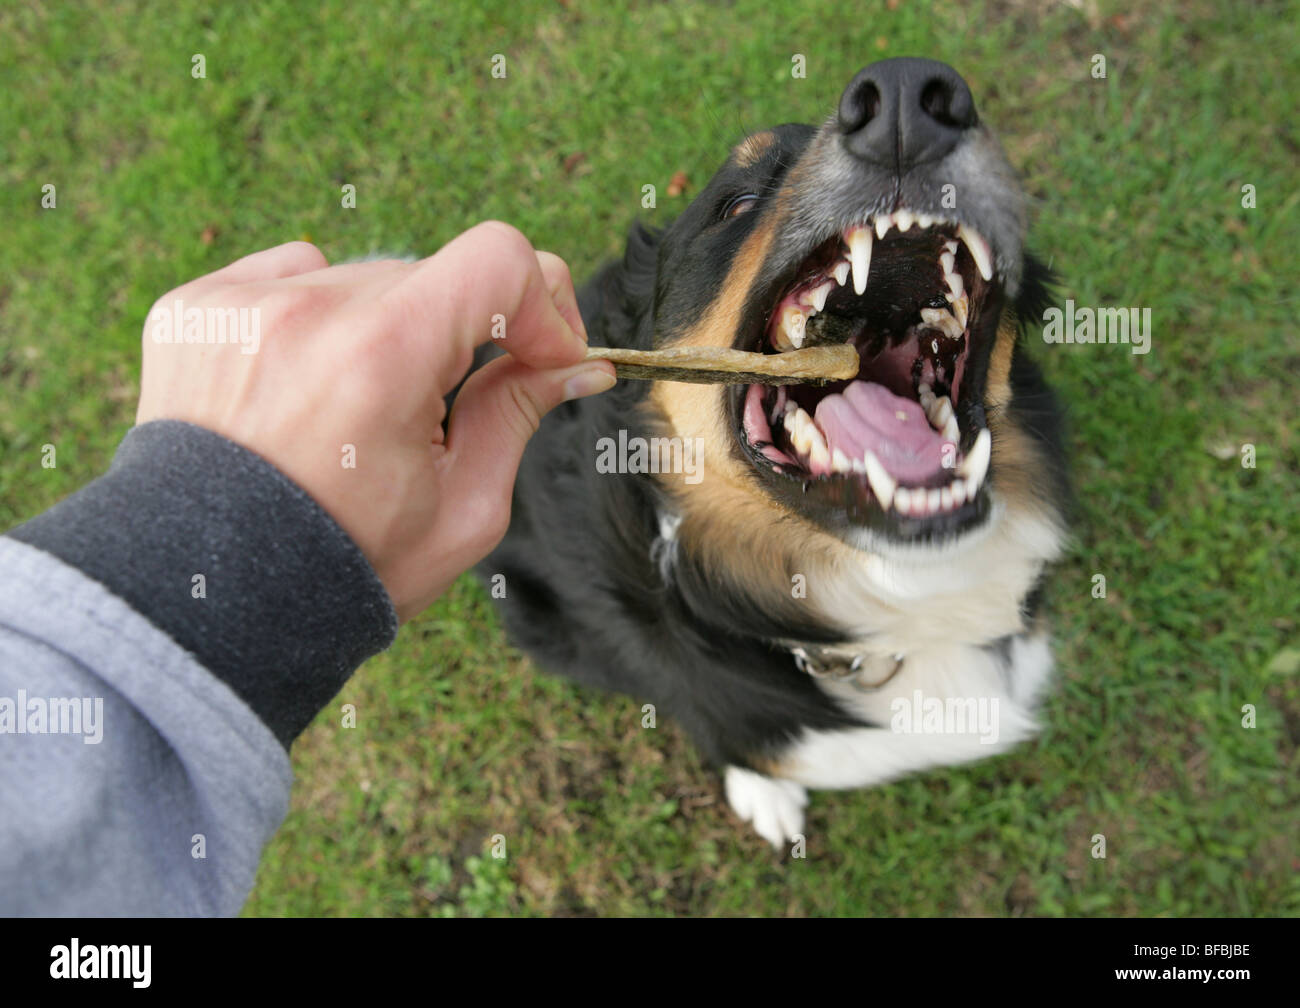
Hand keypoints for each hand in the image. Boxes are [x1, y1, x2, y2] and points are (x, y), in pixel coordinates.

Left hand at [136, 222, 614, 620]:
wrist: (210, 596)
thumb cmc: (344, 566)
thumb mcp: (461, 510)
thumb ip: (518, 414)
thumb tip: (579, 365)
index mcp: (384, 357)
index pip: (499, 260)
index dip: (544, 303)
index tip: (545, 355)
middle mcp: (308, 311)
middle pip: (434, 278)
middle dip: (462, 335)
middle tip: (445, 410)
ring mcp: (243, 302)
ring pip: (364, 279)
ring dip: (386, 330)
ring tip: (355, 413)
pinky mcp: (198, 305)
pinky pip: (292, 277)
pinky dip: (318, 320)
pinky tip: (304, 389)